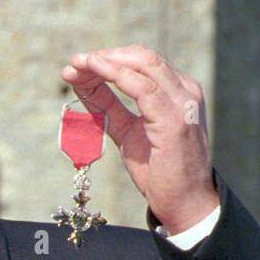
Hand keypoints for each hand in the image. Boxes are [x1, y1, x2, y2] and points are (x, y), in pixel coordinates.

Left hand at [59, 45, 219, 234]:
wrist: (183, 203)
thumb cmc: (158, 171)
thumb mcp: (128, 131)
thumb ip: (109, 107)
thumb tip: (83, 84)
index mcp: (176, 91)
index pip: (141, 62)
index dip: (108, 59)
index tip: (78, 65)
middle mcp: (183, 91)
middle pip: (141, 57)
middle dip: (105, 55)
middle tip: (75, 61)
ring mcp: (182, 102)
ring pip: (142, 64)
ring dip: (105, 62)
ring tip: (78, 64)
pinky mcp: (174, 119)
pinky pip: (143, 88)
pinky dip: (116, 75)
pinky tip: (95, 71)